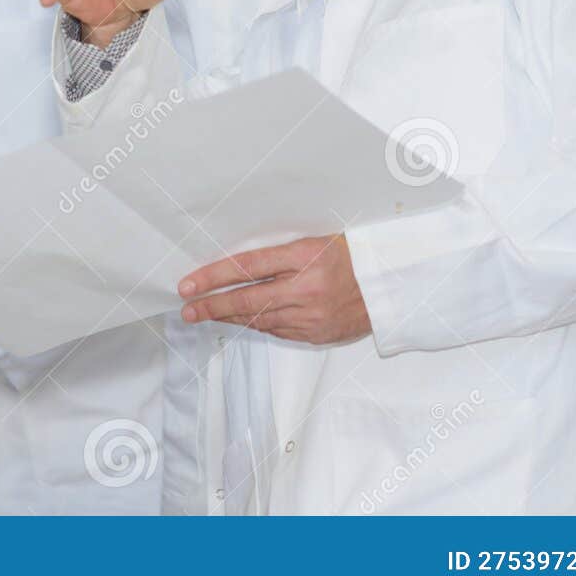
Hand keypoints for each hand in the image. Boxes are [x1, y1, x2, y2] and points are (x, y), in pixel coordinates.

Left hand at [177, 235, 370, 344]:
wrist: (387, 285)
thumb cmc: (348, 255)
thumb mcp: (314, 242)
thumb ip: (279, 254)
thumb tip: (236, 266)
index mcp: (305, 256)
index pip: (247, 266)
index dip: (214, 276)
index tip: (189, 283)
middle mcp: (306, 288)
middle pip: (247, 299)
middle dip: (212, 304)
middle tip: (187, 308)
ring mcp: (311, 315)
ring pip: (258, 319)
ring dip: (228, 316)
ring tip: (205, 313)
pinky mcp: (315, 334)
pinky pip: (276, 331)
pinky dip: (255, 324)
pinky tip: (239, 319)